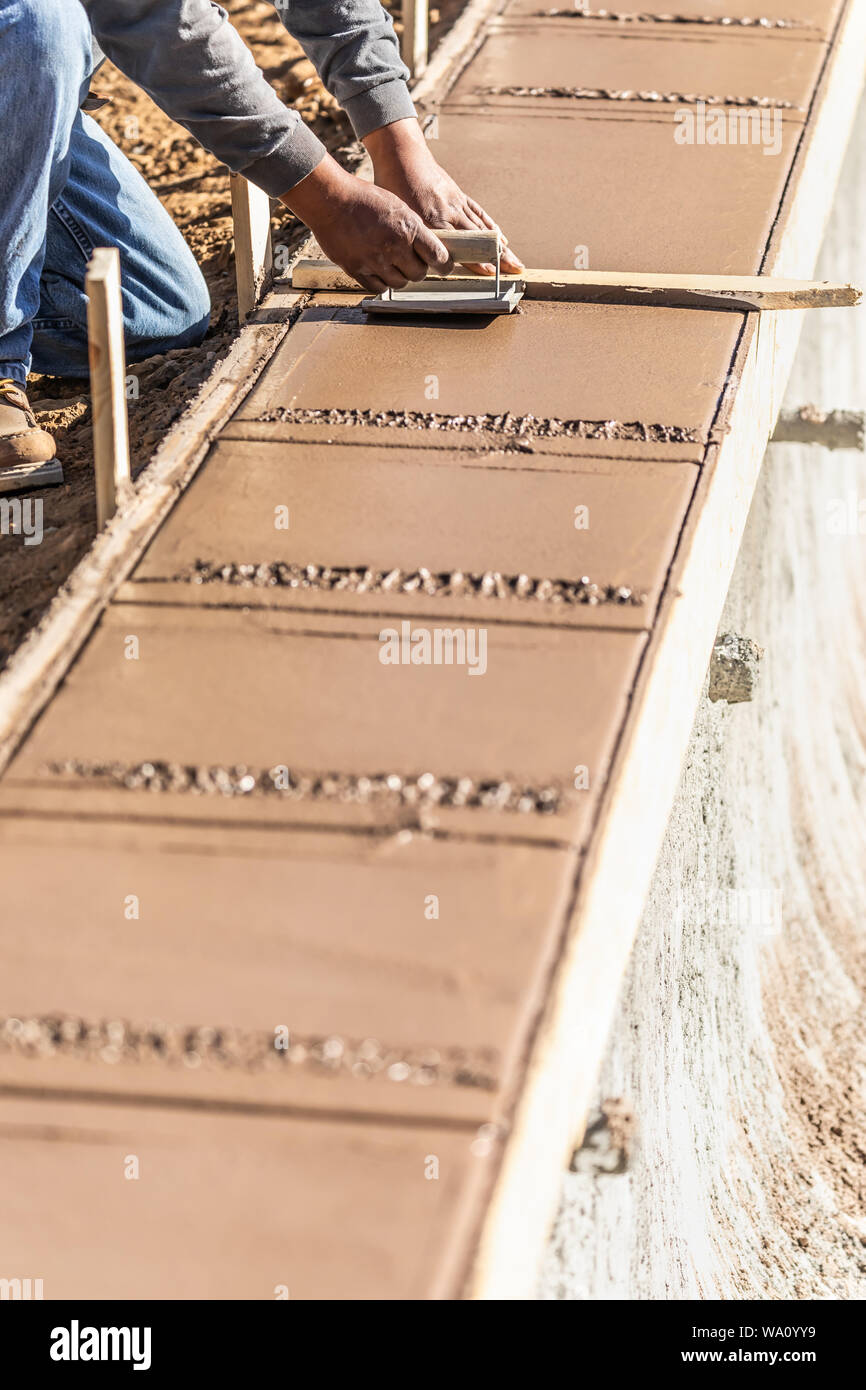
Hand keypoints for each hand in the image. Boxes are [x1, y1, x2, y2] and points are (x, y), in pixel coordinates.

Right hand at [281, 153, 453, 291]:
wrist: (330, 200)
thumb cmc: (365, 200)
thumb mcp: (398, 207)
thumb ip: (414, 229)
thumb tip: (429, 249)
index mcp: (408, 228)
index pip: (437, 256)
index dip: (444, 264)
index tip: (444, 266)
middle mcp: (394, 246)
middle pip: (418, 274)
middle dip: (418, 269)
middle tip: (413, 263)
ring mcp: (374, 260)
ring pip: (399, 283)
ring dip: (400, 276)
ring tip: (393, 265)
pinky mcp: (357, 269)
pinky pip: (378, 287)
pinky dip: (382, 282)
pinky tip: (379, 270)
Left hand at [364, 119, 523, 275]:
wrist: (402, 154)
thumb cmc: (393, 186)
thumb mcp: (398, 215)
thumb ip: (414, 238)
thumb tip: (422, 262)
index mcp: (432, 219)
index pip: (459, 244)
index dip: (474, 258)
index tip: (489, 270)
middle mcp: (449, 212)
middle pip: (478, 238)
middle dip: (497, 256)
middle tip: (514, 270)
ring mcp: (456, 203)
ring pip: (482, 228)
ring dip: (500, 246)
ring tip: (514, 261)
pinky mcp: (458, 195)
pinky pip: (478, 213)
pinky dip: (491, 227)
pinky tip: (501, 238)